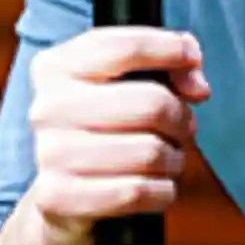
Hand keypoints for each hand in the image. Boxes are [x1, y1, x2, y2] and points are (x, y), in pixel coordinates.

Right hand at [26, 26, 209, 244]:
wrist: (60, 196)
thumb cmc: (102, 130)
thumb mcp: (123, 85)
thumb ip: (167, 66)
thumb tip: (197, 86)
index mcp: (55, 67)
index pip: (124, 47)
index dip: (170, 49)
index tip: (193, 59)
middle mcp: (47, 107)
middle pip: (151, 103)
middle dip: (182, 118)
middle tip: (184, 128)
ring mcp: (49, 154)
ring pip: (150, 152)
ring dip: (174, 160)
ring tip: (167, 160)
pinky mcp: (58, 197)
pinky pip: (137, 192)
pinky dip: (162, 192)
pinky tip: (156, 188)